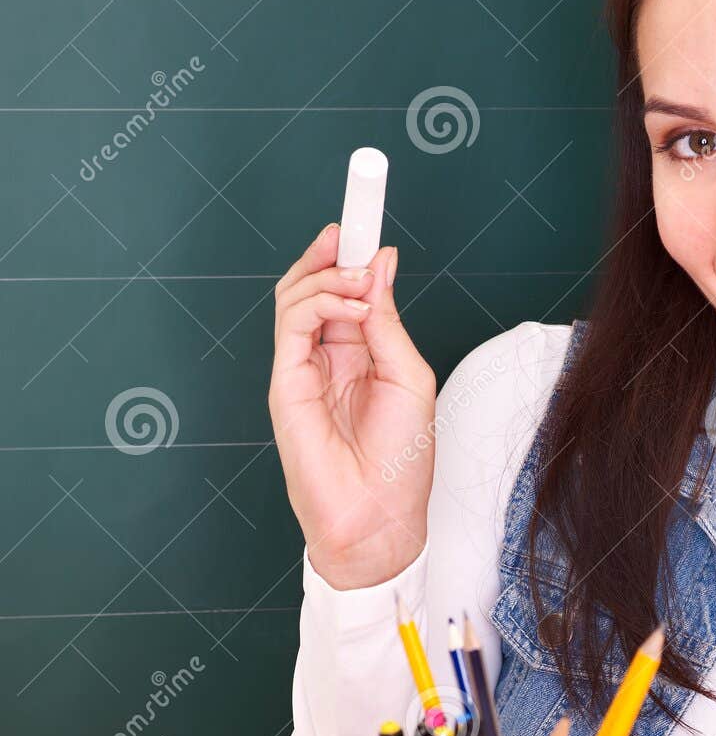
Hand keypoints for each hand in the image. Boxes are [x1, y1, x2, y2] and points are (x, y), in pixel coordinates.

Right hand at [268, 223, 436, 589]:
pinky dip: (318, 300)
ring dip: (328, 273)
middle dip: (334, 251)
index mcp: (359, 354)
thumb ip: (389, 320)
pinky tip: (351, 304)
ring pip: (295, 296)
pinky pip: (290, 324)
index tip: (363, 218)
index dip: (350, 252)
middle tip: (355, 232)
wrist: (381, 517)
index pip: (346, 289)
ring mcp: (302, 369)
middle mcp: (327, 356)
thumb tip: (380, 261)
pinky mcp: (286, 384)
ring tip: (360, 280)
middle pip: (314, 284)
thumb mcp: (410, 376)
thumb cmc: (402, 461)